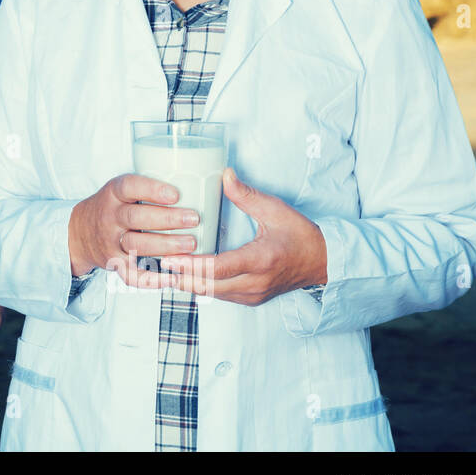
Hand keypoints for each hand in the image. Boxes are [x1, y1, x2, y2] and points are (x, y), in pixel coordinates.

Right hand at [68, 173, 199, 290]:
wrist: (79, 232)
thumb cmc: (112, 207)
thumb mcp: (120, 189)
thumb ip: (146, 187)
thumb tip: (192, 182)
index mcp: (113, 194)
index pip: (129, 187)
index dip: (152, 190)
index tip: (176, 194)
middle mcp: (109, 217)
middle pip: (135, 217)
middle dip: (167, 219)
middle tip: (193, 219)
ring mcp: (110, 241)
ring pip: (137, 244)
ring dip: (166, 245)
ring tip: (191, 243)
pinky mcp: (114, 263)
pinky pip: (131, 274)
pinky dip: (151, 279)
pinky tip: (172, 278)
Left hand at [161, 167, 327, 304]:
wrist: (323, 263)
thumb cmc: (301, 235)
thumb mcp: (276, 210)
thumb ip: (246, 195)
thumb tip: (224, 174)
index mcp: (260, 260)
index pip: (218, 268)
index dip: (190, 265)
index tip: (168, 258)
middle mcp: (255, 283)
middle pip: (208, 286)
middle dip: (179, 277)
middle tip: (152, 264)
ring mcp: (253, 295)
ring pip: (211, 294)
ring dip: (186, 283)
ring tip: (160, 270)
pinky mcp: (251, 299)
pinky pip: (219, 295)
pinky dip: (200, 286)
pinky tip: (182, 275)